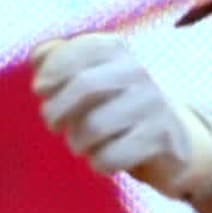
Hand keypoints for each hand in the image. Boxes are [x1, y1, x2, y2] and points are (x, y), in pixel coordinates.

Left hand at [30, 32, 211, 201]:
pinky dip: (99, 163)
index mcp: (118, 49)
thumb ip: (59, 60)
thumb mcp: (89, 76)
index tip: (41, 90)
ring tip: (81, 143)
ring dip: (77, 142)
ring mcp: (154, 103)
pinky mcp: (163, 138)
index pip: (76, 51)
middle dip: (56, 111)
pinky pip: (111, 156)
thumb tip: (39, 59)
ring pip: (94, 126)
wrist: (173, 140)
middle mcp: (138, 70)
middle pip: (84, 86)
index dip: (51, 72)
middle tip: (54, 124)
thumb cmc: (116, 105)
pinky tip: (104, 159)